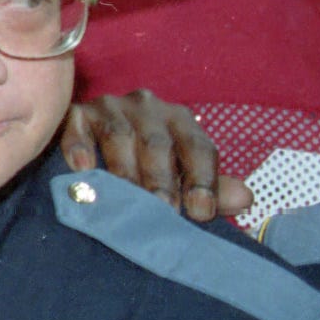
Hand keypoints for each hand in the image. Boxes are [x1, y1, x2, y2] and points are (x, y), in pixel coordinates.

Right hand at [59, 90, 251, 222]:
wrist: (90, 140)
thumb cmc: (142, 163)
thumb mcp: (179, 174)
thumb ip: (209, 188)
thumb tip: (245, 199)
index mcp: (179, 120)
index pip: (198, 147)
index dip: (202, 180)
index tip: (201, 212)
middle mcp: (147, 107)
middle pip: (158, 142)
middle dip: (162, 179)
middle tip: (163, 210)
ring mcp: (108, 107)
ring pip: (120, 136)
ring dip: (125, 171)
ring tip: (127, 200)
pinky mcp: (74, 113)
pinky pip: (78, 128)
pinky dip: (81, 148)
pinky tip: (84, 169)